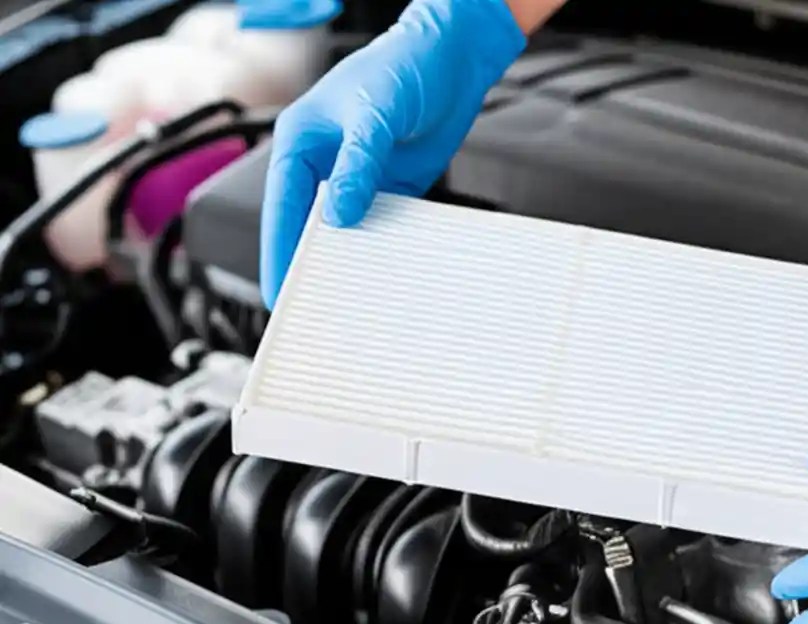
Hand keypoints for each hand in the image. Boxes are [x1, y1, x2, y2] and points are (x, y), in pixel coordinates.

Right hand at [259, 0, 525, 307]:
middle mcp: (325, 165)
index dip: (281, 252)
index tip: (283, 292)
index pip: (283, 207)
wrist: (453, 56)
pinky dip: (388, 247)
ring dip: (354, 260)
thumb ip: (357, 167)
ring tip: (356, 302)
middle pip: (312, 226)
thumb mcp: (373, 115)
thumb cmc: (402, 66)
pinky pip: (386, 225)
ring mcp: (360, 178)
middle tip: (317, 309)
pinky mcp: (395, 186)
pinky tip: (393, 273)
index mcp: (300, 144)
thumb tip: (341, 216)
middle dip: (315, 264)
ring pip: (349, 231)